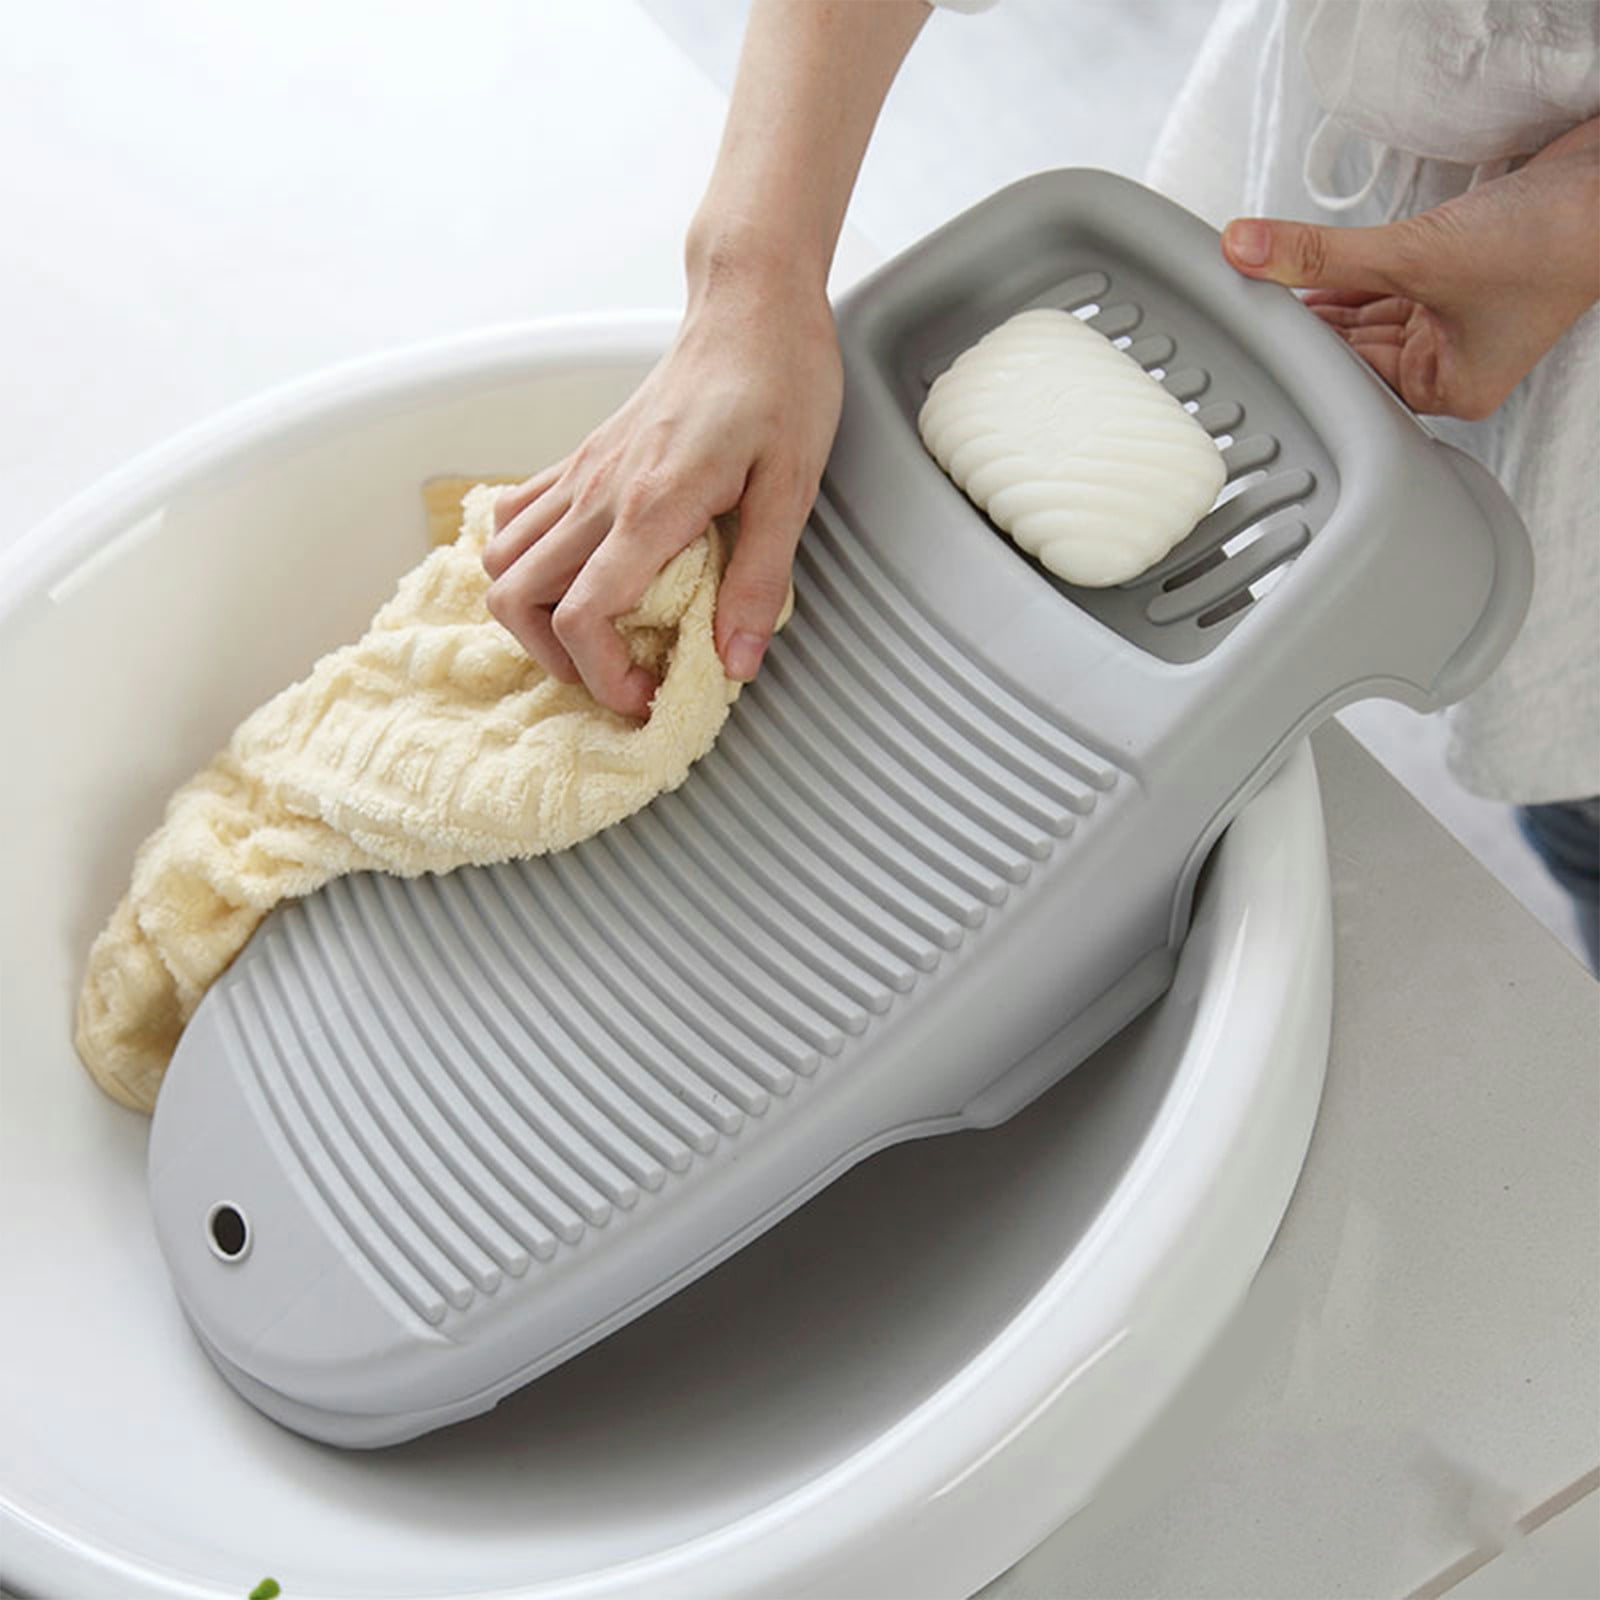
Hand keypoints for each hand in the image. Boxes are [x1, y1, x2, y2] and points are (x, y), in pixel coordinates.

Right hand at [482, 265, 841, 717]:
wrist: (750, 304)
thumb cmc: (780, 383)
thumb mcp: (793, 487)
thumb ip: (760, 580)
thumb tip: (734, 662)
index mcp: (650, 507)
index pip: (581, 616)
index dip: (602, 676)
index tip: (647, 693)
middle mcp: (598, 492)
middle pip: (516, 599)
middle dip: (558, 660)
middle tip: (618, 673)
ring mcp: (582, 473)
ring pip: (502, 560)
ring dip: (532, 614)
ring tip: (594, 635)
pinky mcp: (582, 458)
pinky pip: (515, 517)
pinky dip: (524, 561)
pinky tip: (574, 576)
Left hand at [1220, 117, 1598, 420]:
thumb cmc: (1553, 240)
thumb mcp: (1412, 253)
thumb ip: (1322, 256)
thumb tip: (1250, 251)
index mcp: (1448, 388)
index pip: (1352, 380)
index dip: (1302, 354)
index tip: (1254, 333)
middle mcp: (1450, 361)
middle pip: (1355, 349)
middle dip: (1307, 326)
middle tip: (1250, 305)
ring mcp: (1454, 319)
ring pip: (1369, 315)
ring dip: (1325, 297)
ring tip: (1269, 286)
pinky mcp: (1457, 274)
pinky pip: (1390, 285)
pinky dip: (1355, 275)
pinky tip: (1315, 272)